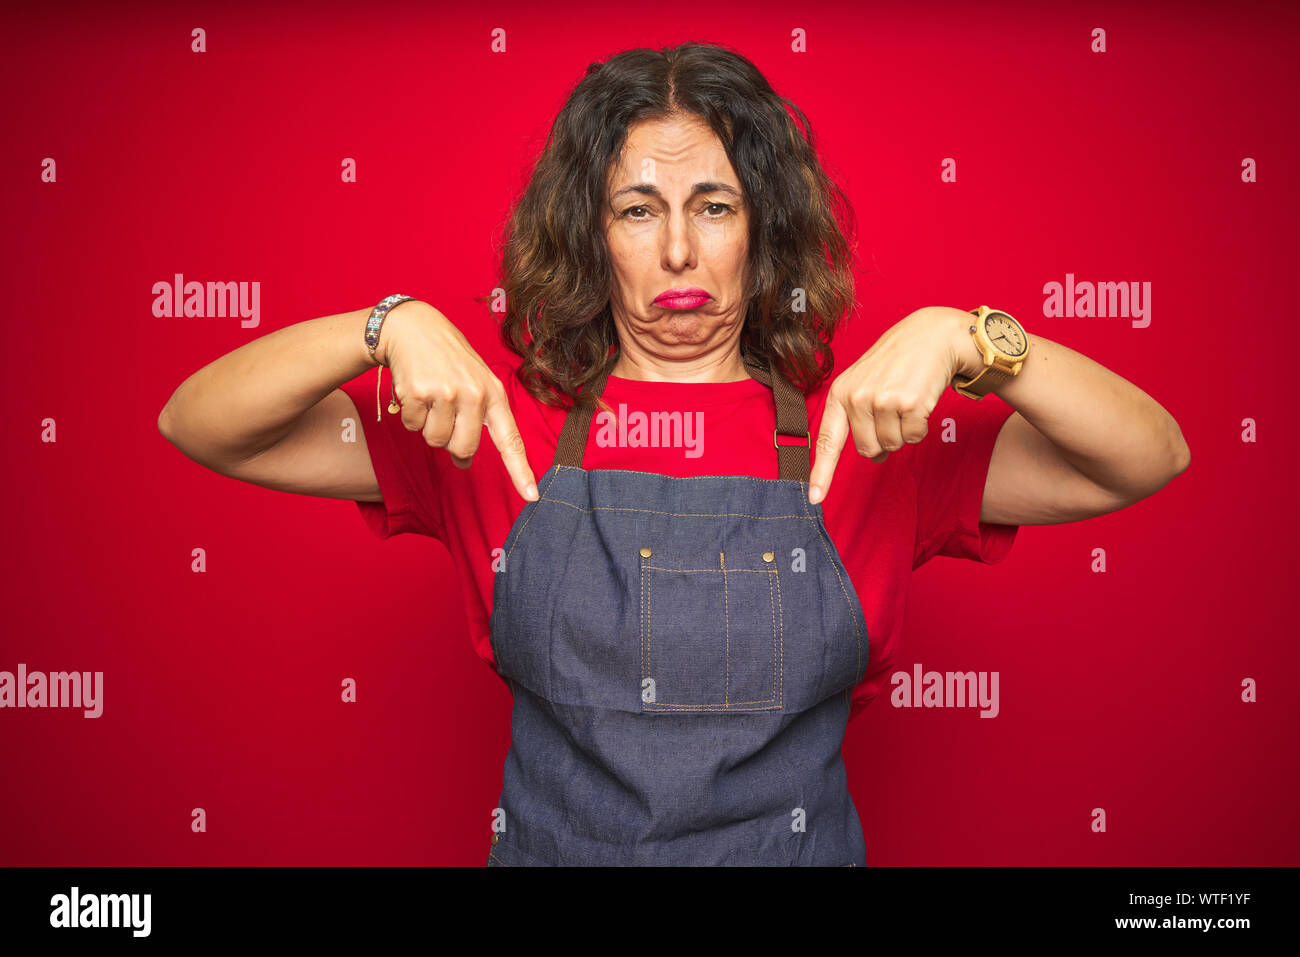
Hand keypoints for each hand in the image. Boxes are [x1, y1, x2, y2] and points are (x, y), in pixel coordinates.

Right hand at [376, 301, 537, 500]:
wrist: (414, 328)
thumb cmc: (448, 361)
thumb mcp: (474, 383)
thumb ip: (476, 421)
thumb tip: (463, 462)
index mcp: (494, 394)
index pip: (511, 440)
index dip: (521, 471)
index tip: (532, 497)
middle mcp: (474, 394)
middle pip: (463, 449)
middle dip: (452, 444)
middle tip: (446, 417)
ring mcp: (446, 393)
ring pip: (436, 441)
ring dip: (429, 427)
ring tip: (431, 397)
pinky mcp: (419, 393)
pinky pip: (413, 427)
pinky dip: (411, 416)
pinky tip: (416, 392)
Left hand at [808, 306, 978, 503]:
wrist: (931, 336)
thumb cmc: (897, 362)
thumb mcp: (866, 383)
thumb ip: (861, 419)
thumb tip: (875, 457)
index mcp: (841, 393)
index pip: (827, 441)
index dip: (821, 473)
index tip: (815, 498)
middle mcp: (857, 397)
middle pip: (868, 450)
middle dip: (883, 440)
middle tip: (892, 412)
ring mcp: (882, 400)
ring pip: (892, 445)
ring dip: (903, 431)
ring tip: (905, 402)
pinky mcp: (909, 404)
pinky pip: (913, 437)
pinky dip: (920, 426)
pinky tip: (919, 402)